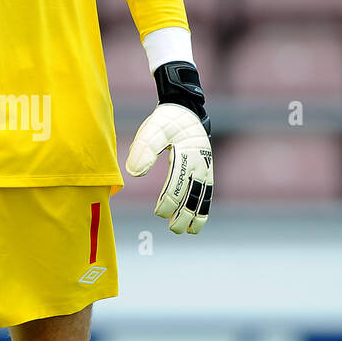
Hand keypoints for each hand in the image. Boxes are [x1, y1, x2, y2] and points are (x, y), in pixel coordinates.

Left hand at [125, 61, 212, 234]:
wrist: (185, 109)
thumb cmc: (165, 122)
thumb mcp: (151, 130)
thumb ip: (143, 150)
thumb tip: (133, 173)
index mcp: (186, 154)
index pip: (177, 185)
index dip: (169, 202)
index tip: (158, 213)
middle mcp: (199, 162)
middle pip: (193, 194)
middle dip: (184, 214)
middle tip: (173, 229)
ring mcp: (206, 166)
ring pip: (204, 195)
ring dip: (198, 214)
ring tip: (190, 231)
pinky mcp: (207, 168)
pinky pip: (208, 190)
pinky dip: (205, 205)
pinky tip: (199, 219)